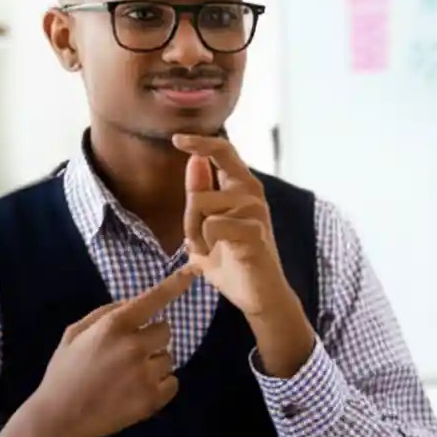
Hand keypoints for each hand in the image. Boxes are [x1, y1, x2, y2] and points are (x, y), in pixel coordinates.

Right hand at [0, 268, 195, 436]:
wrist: (60, 418)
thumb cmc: (64, 372)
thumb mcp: (75, 333)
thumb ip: (105, 313)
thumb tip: (135, 303)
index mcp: (114, 326)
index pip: (153, 299)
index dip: (175, 283)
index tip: (195, 269)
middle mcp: (134, 346)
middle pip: (166, 331)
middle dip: (151, 339)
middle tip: (128, 354)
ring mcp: (146, 373)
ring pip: (168, 358)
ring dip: (154, 363)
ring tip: (127, 377)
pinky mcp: (153, 398)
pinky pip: (173, 382)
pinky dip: (160, 386)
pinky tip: (136, 391)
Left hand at [172, 133, 314, 376]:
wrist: (258, 297)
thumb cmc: (233, 261)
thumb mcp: (208, 224)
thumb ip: (201, 192)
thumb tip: (195, 160)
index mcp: (242, 187)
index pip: (223, 152)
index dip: (200, 143)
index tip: (178, 139)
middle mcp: (251, 193)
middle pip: (199, 190)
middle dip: (189, 219)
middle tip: (199, 242)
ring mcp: (255, 211)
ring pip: (201, 207)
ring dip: (196, 235)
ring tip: (212, 252)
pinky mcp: (254, 231)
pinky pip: (212, 226)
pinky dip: (205, 246)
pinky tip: (219, 258)